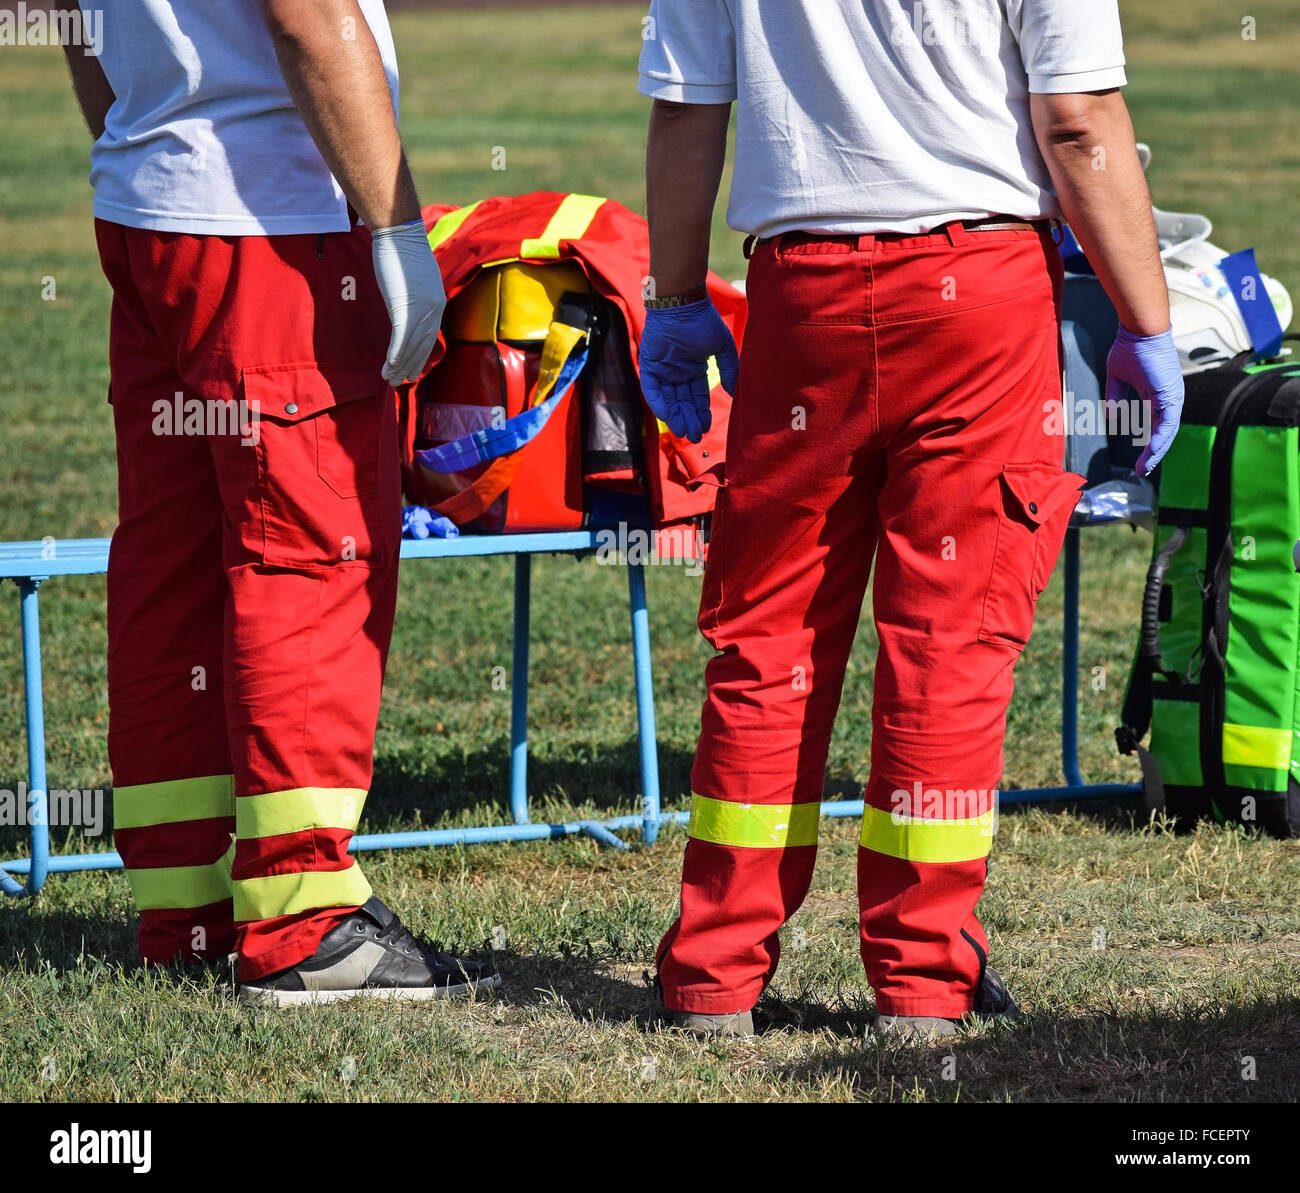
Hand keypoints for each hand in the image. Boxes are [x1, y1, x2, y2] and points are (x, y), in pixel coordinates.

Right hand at [371, 218, 445, 384]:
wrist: (400, 233)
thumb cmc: (403, 250)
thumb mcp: (415, 278)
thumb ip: (415, 295)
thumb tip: (408, 304)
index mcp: (437, 302)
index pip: (430, 337)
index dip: (421, 356)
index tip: (413, 369)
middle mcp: (434, 309)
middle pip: (422, 345)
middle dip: (411, 365)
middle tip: (400, 381)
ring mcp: (422, 309)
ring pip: (411, 345)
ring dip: (400, 364)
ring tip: (390, 378)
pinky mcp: (406, 306)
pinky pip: (402, 337)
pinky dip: (396, 354)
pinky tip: (389, 366)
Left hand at [638, 298, 739, 442]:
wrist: (683, 303)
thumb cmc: (703, 321)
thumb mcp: (722, 348)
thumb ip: (729, 371)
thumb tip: (736, 393)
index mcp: (693, 367)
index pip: (697, 396)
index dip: (702, 412)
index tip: (707, 427)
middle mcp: (677, 371)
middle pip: (683, 402)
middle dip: (689, 419)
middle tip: (696, 437)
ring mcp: (662, 369)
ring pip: (668, 399)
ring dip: (676, 416)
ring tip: (685, 432)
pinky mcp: (648, 365)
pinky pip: (652, 389)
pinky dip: (659, 403)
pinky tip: (668, 416)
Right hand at [1106, 324, 1183, 476]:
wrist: (1139, 330)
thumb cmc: (1129, 346)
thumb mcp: (1117, 377)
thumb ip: (1115, 397)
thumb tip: (1111, 417)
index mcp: (1157, 394)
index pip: (1155, 425)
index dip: (1147, 443)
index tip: (1138, 459)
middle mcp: (1168, 398)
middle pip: (1163, 432)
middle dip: (1153, 453)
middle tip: (1142, 470)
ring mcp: (1171, 397)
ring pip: (1167, 432)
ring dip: (1156, 452)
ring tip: (1143, 468)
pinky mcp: (1170, 396)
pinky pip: (1167, 424)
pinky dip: (1159, 441)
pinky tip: (1151, 454)